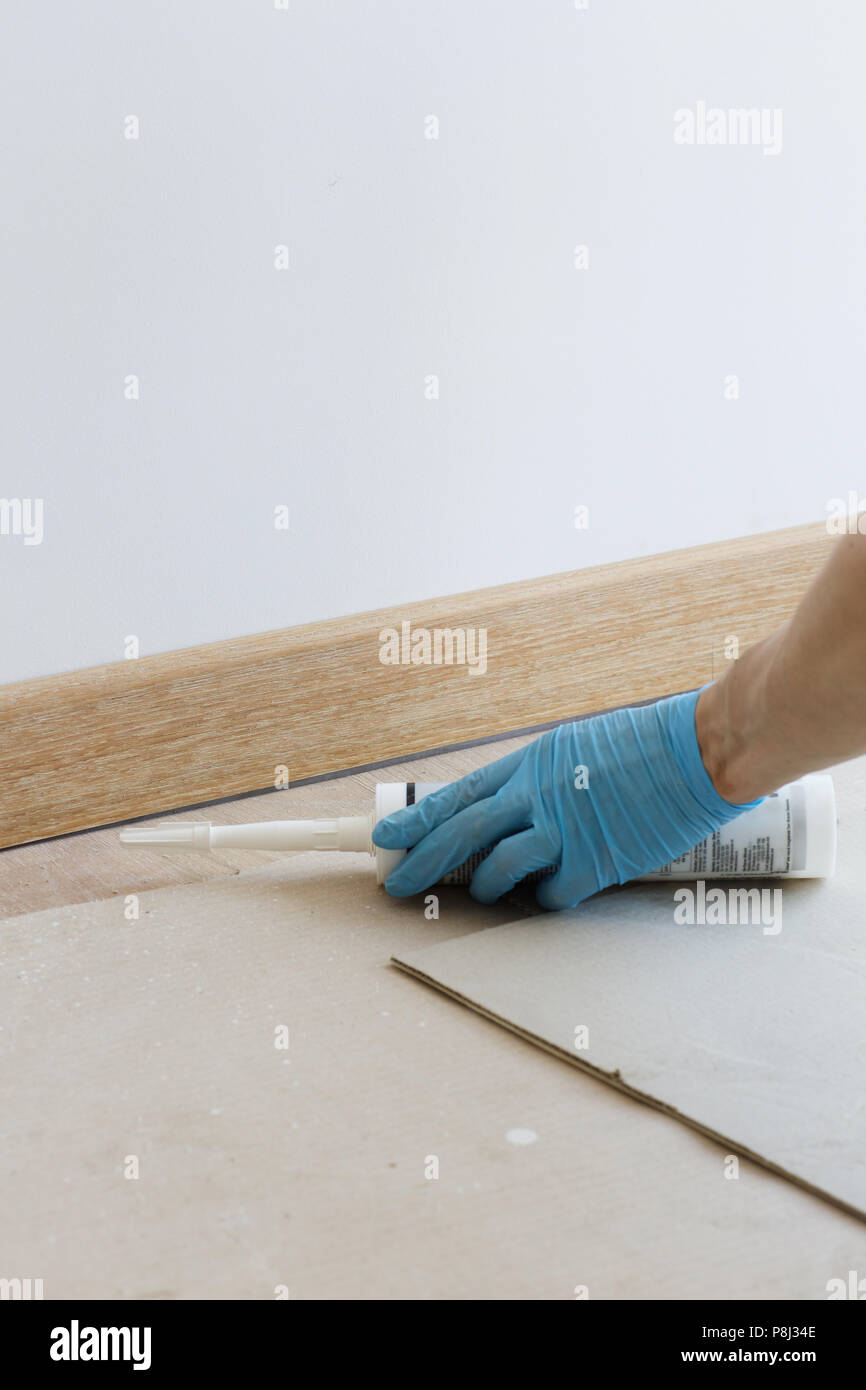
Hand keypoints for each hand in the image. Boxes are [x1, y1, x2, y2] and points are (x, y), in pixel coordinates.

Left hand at [372, 687, 761, 908]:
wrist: (698, 752)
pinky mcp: (595, 862)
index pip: (458, 795)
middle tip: (397, 884)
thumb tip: (515, 808)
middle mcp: (538, 794)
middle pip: (462, 834)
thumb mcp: (578, 748)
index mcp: (531, 763)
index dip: (417, 820)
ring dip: (485, 888)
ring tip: (483, 894)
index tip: (386, 837)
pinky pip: (554, 894)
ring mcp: (564, 830)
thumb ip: (542, 779)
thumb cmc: (647, 745)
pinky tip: (556, 892)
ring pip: (499, 869)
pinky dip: (549, 898)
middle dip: (423, 862)